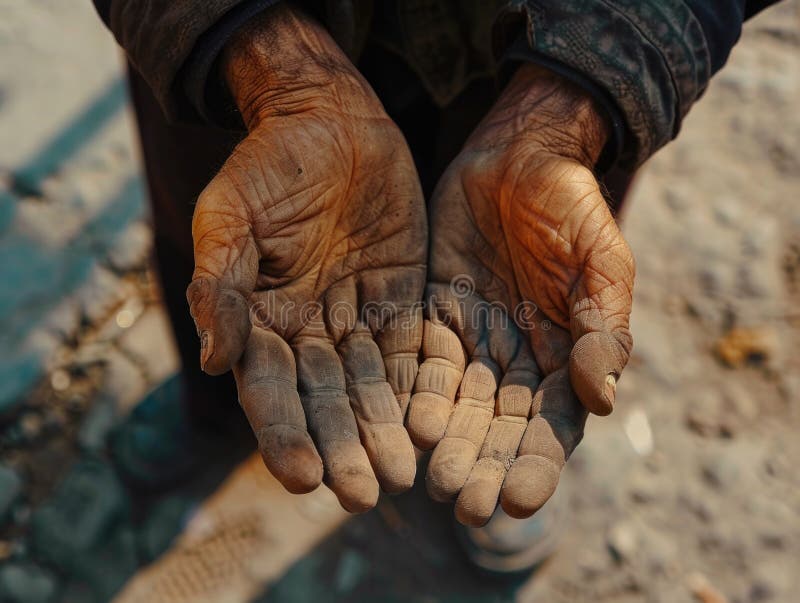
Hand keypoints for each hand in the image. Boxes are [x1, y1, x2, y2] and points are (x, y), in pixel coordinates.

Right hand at [186, 6, 425, 511]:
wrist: (330, 119)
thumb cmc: (269, 162)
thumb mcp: (231, 213)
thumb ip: (220, 283)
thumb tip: (211, 360)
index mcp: (259, 317)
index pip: (269, 389)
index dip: (284, 433)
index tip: (302, 478)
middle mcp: (308, 329)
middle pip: (324, 401)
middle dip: (342, 448)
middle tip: (364, 495)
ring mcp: (357, 318)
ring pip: (371, 388)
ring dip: (383, 433)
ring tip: (403, 477)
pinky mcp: (401, 300)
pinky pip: (413, 352)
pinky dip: (420, 390)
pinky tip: (433, 426)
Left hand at [407, 64, 633, 524]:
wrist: (521, 154)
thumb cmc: (572, 205)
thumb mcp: (600, 261)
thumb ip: (602, 327)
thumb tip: (602, 398)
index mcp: (565, 354)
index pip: (552, 425)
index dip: (536, 464)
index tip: (515, 502)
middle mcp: (516, 358)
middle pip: (499, 426)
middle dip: (483, 465)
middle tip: (463, 506)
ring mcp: (473, 339)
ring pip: (457, 403)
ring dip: (444, 443)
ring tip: (428, 481)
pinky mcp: (433, 314)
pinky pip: (420, 361)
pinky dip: (412, 393)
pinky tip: (401, 423)